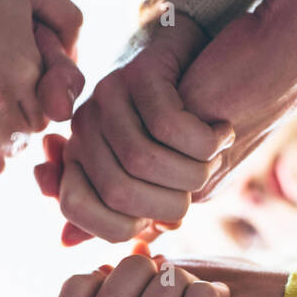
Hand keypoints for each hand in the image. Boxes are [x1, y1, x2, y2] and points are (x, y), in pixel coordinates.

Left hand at [35, 14, 232, 244]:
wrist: (231, 54)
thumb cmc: (194, 127)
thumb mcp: (157, 178)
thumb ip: (115, 210)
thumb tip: (65, 241)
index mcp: (81, 153)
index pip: (73, 207)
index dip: (123, 226)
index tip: (164, 215)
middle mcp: (86, 123)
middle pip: (115, 191)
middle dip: (170, 202)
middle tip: (201, 184)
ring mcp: (109, 93)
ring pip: (142, 161)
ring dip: (194, 171)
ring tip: (216, 155)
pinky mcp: (142, 70)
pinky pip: (169, 127)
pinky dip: (206, 141)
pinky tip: (223, 131)